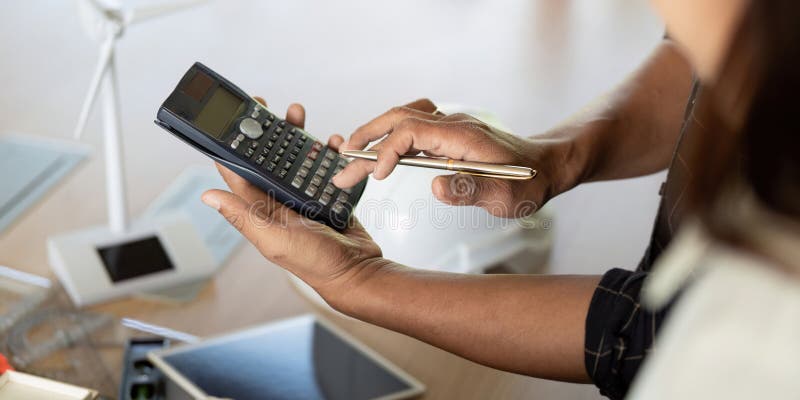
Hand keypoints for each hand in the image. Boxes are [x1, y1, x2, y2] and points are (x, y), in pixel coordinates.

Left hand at [201, 98, 382, 298]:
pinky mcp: (328, 194)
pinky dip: (328, 151)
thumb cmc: (315, 263)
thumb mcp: (274, 239)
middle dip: (268, 131)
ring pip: (296, 156)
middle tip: (269, 108)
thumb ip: (243, 216)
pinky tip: (332, 143)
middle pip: (269, 157)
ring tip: (298, 113)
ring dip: (298, 134)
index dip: (234, 144)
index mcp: (261, 208)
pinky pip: (325, 166)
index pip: (240, 171)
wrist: (357, 272)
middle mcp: (279, 200)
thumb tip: (207, 196)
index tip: (234, 119)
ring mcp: (304, 196)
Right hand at [332, 99, 566, 217]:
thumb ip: (472, 190)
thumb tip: (434, 186)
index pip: (411, 131)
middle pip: (399, 117)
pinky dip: (390, 135)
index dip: (387, 150)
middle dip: (366, 136)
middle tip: (340, 160)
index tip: (374, 176)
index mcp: (462, 136)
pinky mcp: (450, 134)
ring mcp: (451, 126)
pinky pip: (413, 125)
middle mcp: (453, 124)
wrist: (548, 166)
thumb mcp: (506, 197)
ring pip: (403, 117)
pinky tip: (382, 152)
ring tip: (350, 153)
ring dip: (375, 132)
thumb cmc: (528, 183)